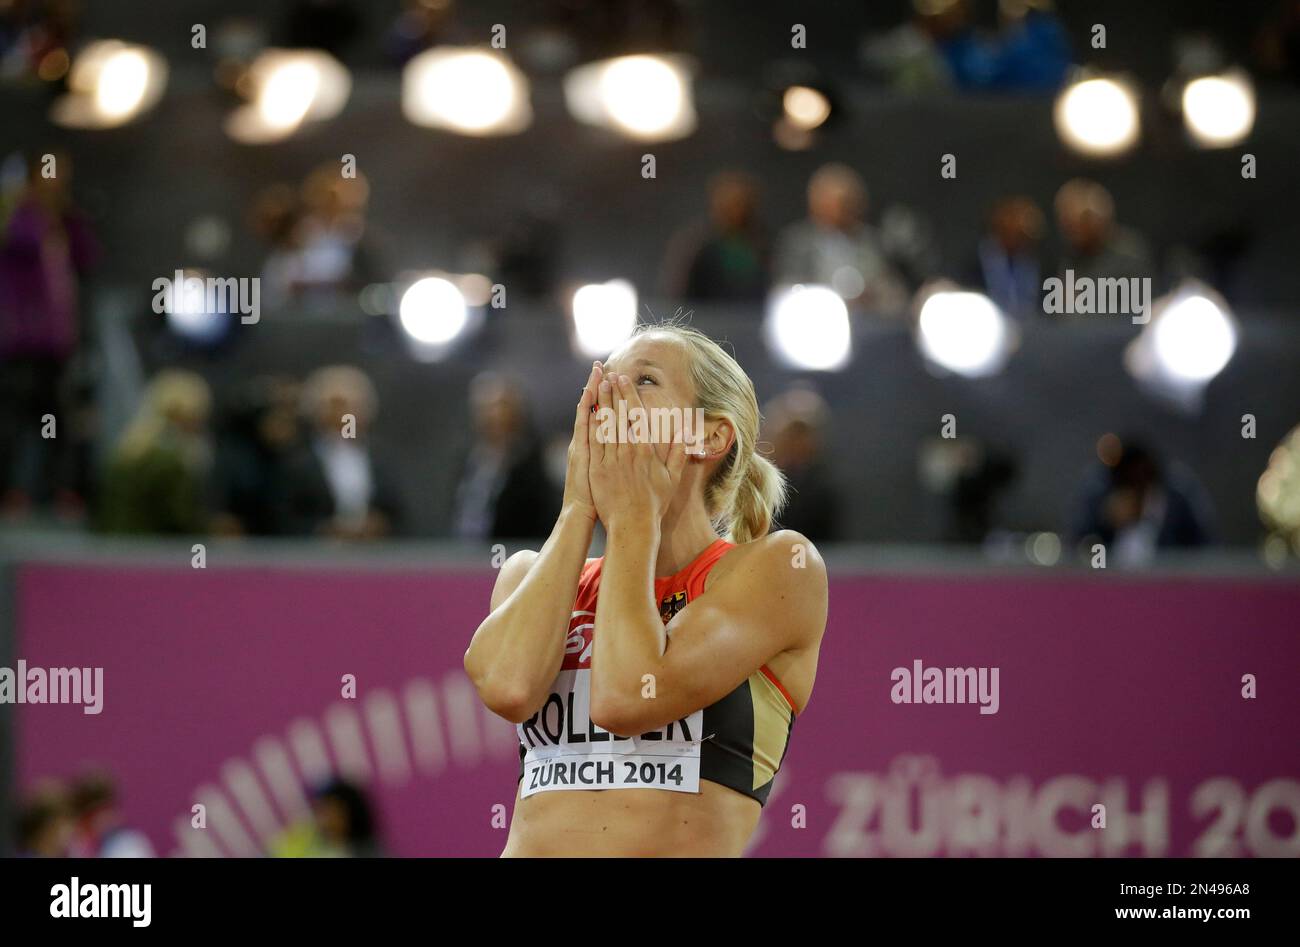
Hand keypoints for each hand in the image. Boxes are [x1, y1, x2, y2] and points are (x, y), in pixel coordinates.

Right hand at [562, 362, 603, 522]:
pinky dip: (585, 416)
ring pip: (587, 415)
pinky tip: (587, 399)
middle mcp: (586, 441)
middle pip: (593, 408)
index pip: (601, 412)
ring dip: (590, 394)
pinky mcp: (580, 455)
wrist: (581, 511)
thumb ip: (612, 452)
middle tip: (599, 365)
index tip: (608, 374)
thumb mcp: (603, 470)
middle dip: (596, 386)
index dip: (604, 394)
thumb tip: (626, 438)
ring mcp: (582, 447)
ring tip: (595, 374)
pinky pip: (584, 432)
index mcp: (595, 443)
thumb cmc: (600, 495)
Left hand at [588, 372, 688, 530]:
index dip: (628, 395)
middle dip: (612, 393)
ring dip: (600, 404)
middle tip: (607, 375)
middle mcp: (627, 451)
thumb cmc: (654, 503)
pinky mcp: (597, 470)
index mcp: (645, 450)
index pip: (635, 415)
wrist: (633, 525)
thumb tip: (685, 431)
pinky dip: (590, 426)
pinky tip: (588, 413)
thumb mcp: (672, 478)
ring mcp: (611, 460)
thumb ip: (678, 452)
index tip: (623, 380)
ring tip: (596, 387)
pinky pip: (593, 443)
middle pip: (618, 415)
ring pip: (604, 425)